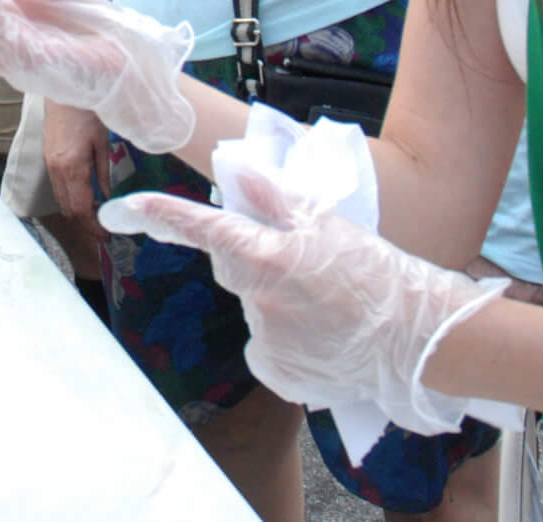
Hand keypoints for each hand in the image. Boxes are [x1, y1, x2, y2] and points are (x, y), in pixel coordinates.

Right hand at [43, 101, 112, 249]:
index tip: (107, 235)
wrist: (64, 91)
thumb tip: (107, 197)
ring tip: (97, 217)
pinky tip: (84, 197)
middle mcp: (56, 170)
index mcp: (72, 167)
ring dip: (77, 213)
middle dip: (86, 224)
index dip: (94, 226)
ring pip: (61, 200)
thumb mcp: (102, 143)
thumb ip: (103, 173)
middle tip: (105, 231)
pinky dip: (70, 198)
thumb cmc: (87, 113)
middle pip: (69, 209)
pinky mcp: (47, 159)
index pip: (81, 208)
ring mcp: (49, 165)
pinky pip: (58, 188)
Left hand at [102, 175, 506, 436]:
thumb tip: (235, 170)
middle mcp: (258, 302)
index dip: (162, 216)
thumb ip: (274, 198)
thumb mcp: (328, 223)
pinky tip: (321, 334)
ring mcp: (267, 342)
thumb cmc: (377, 273)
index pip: (203, 228)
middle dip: (256, 261)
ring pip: (254, 308)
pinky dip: (286, 339)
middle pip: (234, 269)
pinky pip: (267, 347)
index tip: (125, 208)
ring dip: (278, 302)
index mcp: (268, 257)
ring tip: (326, 304)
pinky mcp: (278, 373)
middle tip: (307, 266)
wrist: (417, 340)